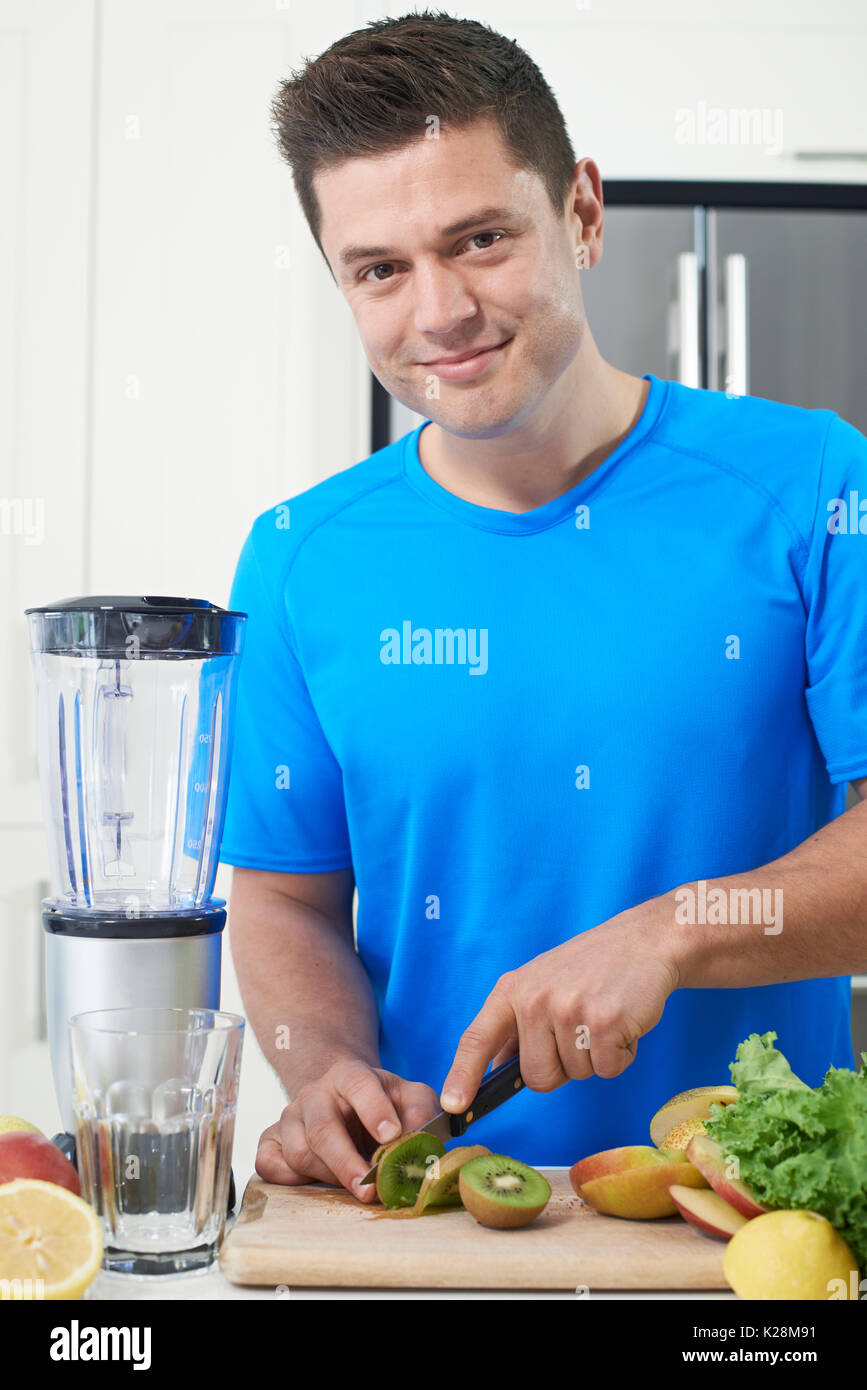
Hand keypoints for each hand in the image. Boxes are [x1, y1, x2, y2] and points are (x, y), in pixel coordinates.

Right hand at [255, 1057, 440, 1200]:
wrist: (343, 1101)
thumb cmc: (381, 1104)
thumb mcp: (409, 1098)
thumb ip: (422, 1112)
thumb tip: (420, 1140)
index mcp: (349, 1075)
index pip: (359, 1085)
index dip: (375, 1110)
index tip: (392, 1135)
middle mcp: (314, 1093)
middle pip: (323, 1129)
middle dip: (347, 1163)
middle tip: (370, 1189)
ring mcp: (289, 1117)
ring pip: (299, 1153)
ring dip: (329, 1176)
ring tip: (355, 1184)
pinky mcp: (272, 1140)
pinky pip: (269, 1165)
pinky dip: (292, 1180)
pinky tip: (317, 1181)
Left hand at [439, 901, 680, 1110]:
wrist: (643, 941)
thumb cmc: (591, 968)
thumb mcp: (541, 983)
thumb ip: (518, 1025)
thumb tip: (496, 1068)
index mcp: (513, 990)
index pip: (477, 1039)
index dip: (462, 1076)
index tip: (452, 1105)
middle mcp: (535, 999)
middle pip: (537, 1077)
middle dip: (562, 1068)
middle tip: (579, 1031)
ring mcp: (569, 1010)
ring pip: (576, 1075)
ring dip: (595, 1058)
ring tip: (603, 1018)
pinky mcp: (605, 1022)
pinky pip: (608, 1070)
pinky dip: (621, 1055)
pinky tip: (623, 1022)